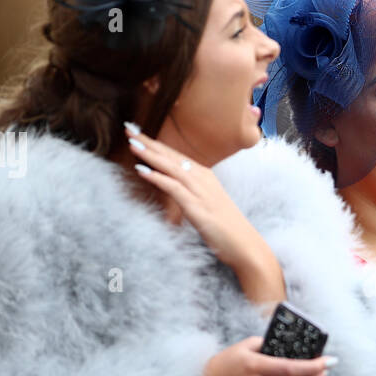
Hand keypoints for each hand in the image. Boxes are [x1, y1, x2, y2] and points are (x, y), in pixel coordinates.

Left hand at [125, 123, 280, 285]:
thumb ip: (191, 195)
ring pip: (171, 167)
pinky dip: (157, 177)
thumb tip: (175, 191)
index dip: (156, 144)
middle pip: (172, 156)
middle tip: (129, 129)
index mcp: (206, 177)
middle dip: (149, 142)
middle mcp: (204, 179)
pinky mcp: (197, 207)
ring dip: (150, 155)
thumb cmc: (227, 230)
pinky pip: (173, 187)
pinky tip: (142, 170)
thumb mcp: (207, 206)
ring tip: (132, 143)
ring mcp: (201, 192)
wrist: (246, 246)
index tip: (138, 133)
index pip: (176, 156)